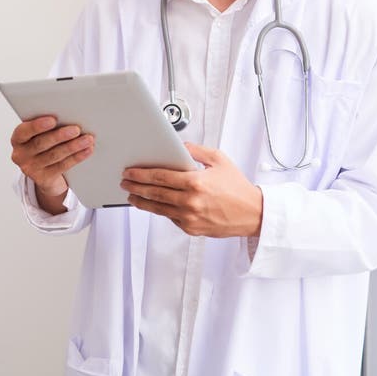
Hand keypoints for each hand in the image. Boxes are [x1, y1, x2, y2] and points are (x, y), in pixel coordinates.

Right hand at [10, 116, 94, 208]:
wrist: (42, 170)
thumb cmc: (44, 142)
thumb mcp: (40, 133)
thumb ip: (48, 125)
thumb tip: (70, 115)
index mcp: (18, 138)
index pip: (23, 131)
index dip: (37, 126)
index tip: (53, 119)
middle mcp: (20, 155)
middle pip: (41, 144)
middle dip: (60, 136)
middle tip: (76, 129)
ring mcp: (31, 168)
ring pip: (54, 155)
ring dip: (73, 146)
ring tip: (88, 139)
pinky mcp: (43, 178)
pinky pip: (62, 166)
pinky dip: (77, 157)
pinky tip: (87, 150)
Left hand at [121, 142, 262, 237]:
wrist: (252, 213)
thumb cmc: (237, 186)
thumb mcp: (219, 160)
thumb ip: (197, 151)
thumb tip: (179, 146)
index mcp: (195, 182)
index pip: (160, 177)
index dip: (142, 174)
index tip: (130, 171)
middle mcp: (190, 201)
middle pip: (155, 193)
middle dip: (136, 187)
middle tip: (125, 182)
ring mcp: (190, 218)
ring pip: (158, 209)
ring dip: (142, 202)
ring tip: (132, 196)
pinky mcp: (192, 229)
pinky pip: (170, 218)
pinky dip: (160, 210)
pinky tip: (153, 204)